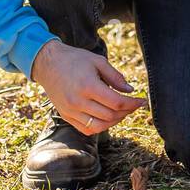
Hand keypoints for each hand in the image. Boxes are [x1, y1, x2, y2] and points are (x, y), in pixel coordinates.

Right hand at [30, 39, 146, 134]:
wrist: (48, 64)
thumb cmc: (75, 59)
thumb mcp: (98, 61)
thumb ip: (115, 77)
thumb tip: (130, 90)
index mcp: (88, 86)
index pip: (116, 103)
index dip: (132, 104)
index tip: (142, 101)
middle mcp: (78, 102)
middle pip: (110, 116)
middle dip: (126, 112)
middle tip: (134, 105)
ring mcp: (71, 111)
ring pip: (99, 126)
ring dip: (115, 121)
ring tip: (122, 112)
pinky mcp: (66, 116)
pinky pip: (86, 129)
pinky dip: (100, 126)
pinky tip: (108, 117)